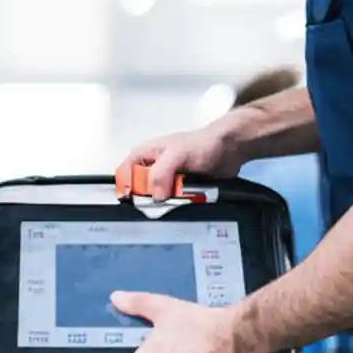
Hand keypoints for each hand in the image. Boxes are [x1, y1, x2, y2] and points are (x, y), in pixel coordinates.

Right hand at [115, 118, 247, 199]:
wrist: (229, 150)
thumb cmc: (203, 144)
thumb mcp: (177, 154)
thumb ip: (161, 173)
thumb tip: (155, 197)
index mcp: (142, 156)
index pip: (123, 177)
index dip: (128, 190)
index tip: (140, 199)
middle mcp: (151, 171)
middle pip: (139, 194)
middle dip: (151, 201)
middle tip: (167, 200)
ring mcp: (165, 183)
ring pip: (156, 203)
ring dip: (167, 206)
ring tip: (182, 199)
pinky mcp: (178, 193)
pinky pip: (171, 207)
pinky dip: (178, 208)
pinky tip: (187, 204)